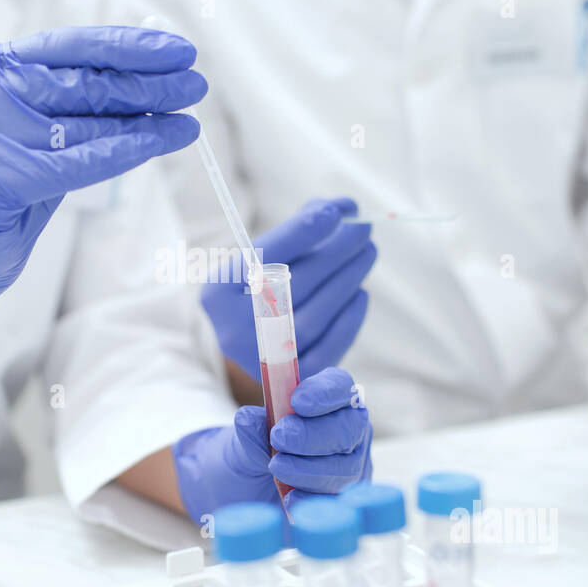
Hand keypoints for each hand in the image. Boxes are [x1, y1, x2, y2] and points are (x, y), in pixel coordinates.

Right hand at [0, 26, 206, 329]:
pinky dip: (122, 152)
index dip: (128, 47)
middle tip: (196, 86)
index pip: (69, 46)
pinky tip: (159, 142)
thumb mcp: (44, 134)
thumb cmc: (7, 187)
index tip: (179, 50)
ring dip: (145, 120)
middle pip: (80, 83)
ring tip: (188, 118)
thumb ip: (83, 103)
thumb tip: (158, 78)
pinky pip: (73, 162)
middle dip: (146, 85)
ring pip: (81, 123)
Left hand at [173, 367, 371, 522]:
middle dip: (313, 434)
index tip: (296, 402)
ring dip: (309, 468)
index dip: (323, 392)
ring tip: (277, 467)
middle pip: (349, 426)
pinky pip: (338, 499)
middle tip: (279, 438)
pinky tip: (290, 497)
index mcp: (328, 400)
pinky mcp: (346, 497)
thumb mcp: (244, 441)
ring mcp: (351, 465)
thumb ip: (250, 430)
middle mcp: (348, 429)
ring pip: (346, 466)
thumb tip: (247, 418)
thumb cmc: (255, 453)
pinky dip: (312, 497)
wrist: (250, 493)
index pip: (339, 385)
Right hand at [201, 199, 375, 382]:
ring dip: (349, 279)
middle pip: (294, 284)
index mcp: (219, 292)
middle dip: (335, 251)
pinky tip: (360, 293)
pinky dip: (349, 318)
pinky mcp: (292, 377)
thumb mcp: (261, 259)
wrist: (247, 346)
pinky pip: (328, 346)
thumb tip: (343, 210)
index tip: (336, 211)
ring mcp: (263, 356)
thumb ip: (298, 228)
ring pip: (315, 315)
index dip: (303, 231)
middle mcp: (235, 327)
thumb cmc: (259, 290)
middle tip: (363, 228)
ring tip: (368, 252)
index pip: (265, 257)